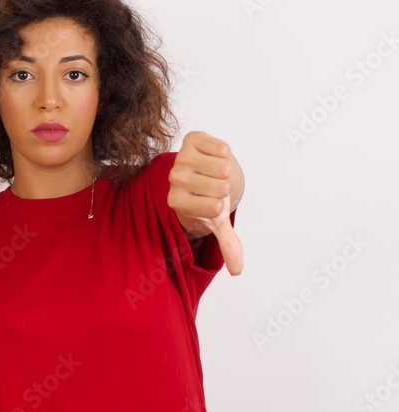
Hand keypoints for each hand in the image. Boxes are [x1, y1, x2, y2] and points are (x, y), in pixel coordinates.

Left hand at [168, 131, 243, 275]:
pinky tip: (216, 156)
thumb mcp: (217, 220)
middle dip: (225, 187)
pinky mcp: (191, 139)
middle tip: (215, 186)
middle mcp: (174, 179)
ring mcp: (181, 158)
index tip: (212, 203)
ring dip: (226, 170)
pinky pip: (221, 147)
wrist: (204, 169)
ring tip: (215, 172)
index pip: (213, 208)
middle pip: (220, 187)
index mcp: (176, 201)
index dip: (221, 205)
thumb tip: (237, 271)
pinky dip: (225, 152)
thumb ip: (226, 243)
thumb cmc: (209, 196)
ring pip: (222, 167)